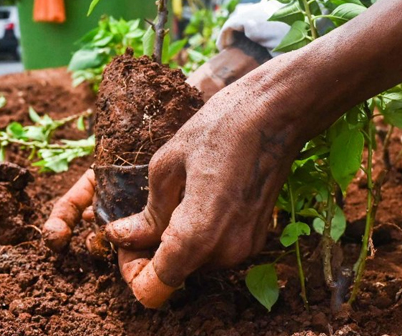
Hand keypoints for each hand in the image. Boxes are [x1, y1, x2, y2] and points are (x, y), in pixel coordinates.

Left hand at [43, 37, 268, 252]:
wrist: (277, 113)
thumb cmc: (221, 128)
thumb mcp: (167, 164)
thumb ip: (147, 213)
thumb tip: (124, 237)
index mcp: (197, 237)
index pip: (154, 289)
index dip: (132, 271)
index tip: (125, 240)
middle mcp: (224, 253)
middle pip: (173, 274)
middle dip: (151, 251)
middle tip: (138, 214)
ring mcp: (244, 248)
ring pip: (194, 261)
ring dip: (176, 240)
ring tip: (172, 196)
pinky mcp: (256, 238)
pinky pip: (215, 248)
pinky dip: (199, 233)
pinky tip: (197, 195)